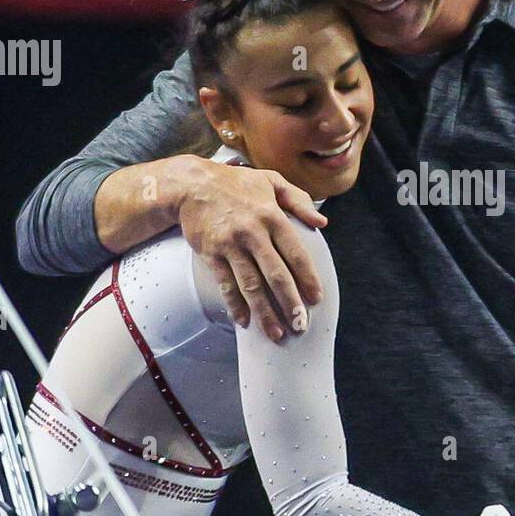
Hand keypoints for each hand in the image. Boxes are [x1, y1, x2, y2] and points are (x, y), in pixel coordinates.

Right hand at [177, 161, 325, 339]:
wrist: (192, 185)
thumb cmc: (236, 184)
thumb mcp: (272, 182)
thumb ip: (299, 200)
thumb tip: (322, 223)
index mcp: (272, 216)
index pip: (295, 252)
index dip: (307, 278)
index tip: (316, 298)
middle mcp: (252, 232)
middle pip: (276, 274)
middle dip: (290, 303)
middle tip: (300, 325)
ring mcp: (230, 245)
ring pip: (251, 285)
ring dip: (265, 312)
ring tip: (277, 333)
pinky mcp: (211, 254)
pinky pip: (226, 284)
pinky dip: (235, 305)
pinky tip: (245, 322)